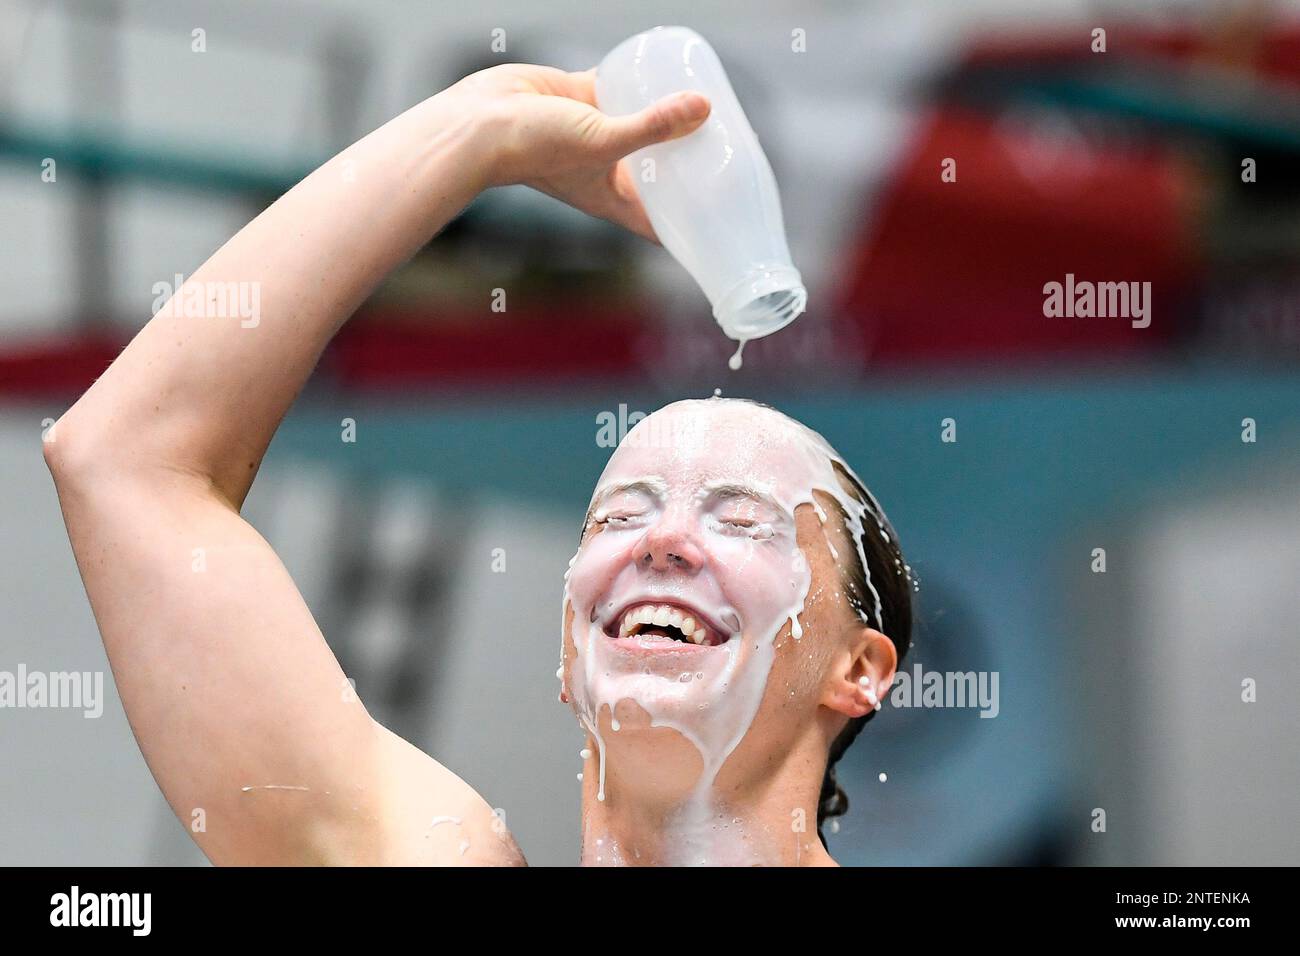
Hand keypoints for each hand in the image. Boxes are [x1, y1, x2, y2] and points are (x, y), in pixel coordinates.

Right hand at [452, 64, 710, 242]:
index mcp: (615, 199)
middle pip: (661, 175)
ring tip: (709, 109)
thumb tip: (704, 109)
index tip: (723, 227)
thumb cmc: (533, 149)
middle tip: (731, 155)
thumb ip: (654, 126)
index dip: (691, 228)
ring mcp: (597, 133)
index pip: (661, 224)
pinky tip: (666, 71)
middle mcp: (609, 170)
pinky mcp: (584, 99)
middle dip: (692, 167)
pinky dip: (642, 82)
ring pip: (645, 127)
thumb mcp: (603, 140)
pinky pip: (622, 90)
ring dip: (671, 120)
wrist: (481, 121)